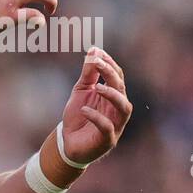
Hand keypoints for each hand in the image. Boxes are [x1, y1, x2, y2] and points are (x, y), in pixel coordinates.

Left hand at [60, 46, 131, 164]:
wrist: (69, 143)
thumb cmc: (78, 116)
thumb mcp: (81, 91)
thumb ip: (88, 73)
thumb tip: (93, 50)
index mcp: (113, 96)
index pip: (117, 76)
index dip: (109, 64)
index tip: (97, 52)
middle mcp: (117, 109)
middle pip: (122, 88)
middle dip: (111, 74)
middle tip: (98, 63)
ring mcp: (115, 125)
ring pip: (123, 108)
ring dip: (112, 95)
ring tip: (97, 87)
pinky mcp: (107, 140)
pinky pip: (107, 127)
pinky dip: (97, 117)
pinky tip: (85, 110)